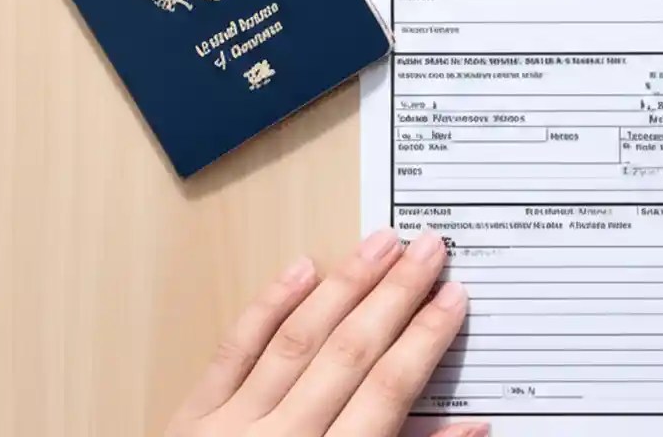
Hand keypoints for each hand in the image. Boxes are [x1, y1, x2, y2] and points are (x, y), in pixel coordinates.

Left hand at [165, 230, 486, 436]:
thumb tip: (471, 429)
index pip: (388, 391)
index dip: (425, 340)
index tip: (452, 298)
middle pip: (350, 352)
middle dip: (396, 295)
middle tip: (429, 250)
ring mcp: (231, 427)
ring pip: (298, 339)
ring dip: (344, 285)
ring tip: (380, 243)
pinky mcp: (191, 420)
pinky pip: (233, 351)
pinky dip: (268, 307)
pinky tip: (300, 269)